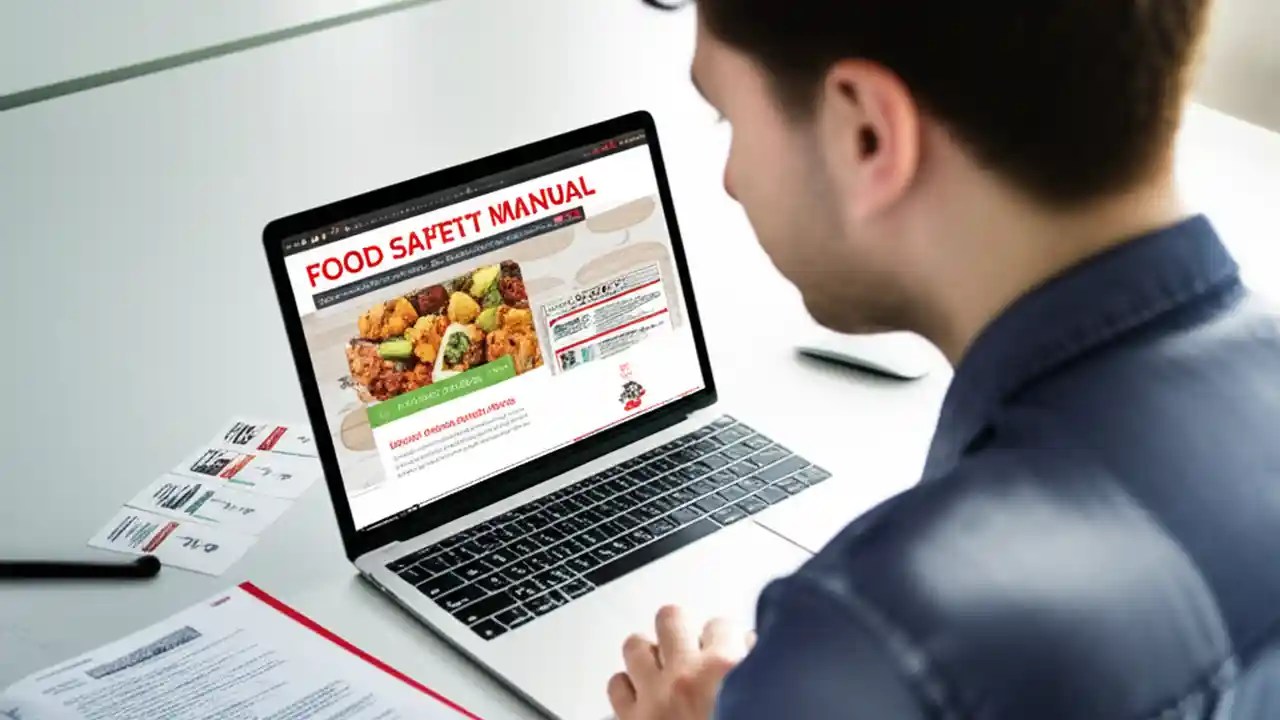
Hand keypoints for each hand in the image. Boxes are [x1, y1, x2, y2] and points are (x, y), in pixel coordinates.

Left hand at [606, 606, 755, 719]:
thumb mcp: (759, 694)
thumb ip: (752, 666)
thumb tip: (750, 650)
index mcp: (726, 668)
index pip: (723, 625)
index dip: (726, 636)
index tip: (728, 645)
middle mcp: (686, 676)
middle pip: (671, 618)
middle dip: (681, 629)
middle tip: (689, 645)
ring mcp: (654, 697)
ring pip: (636, 646)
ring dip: (649, 652)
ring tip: (660, 664)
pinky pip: (617, 686)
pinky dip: (627, 686)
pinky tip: (641, 693)